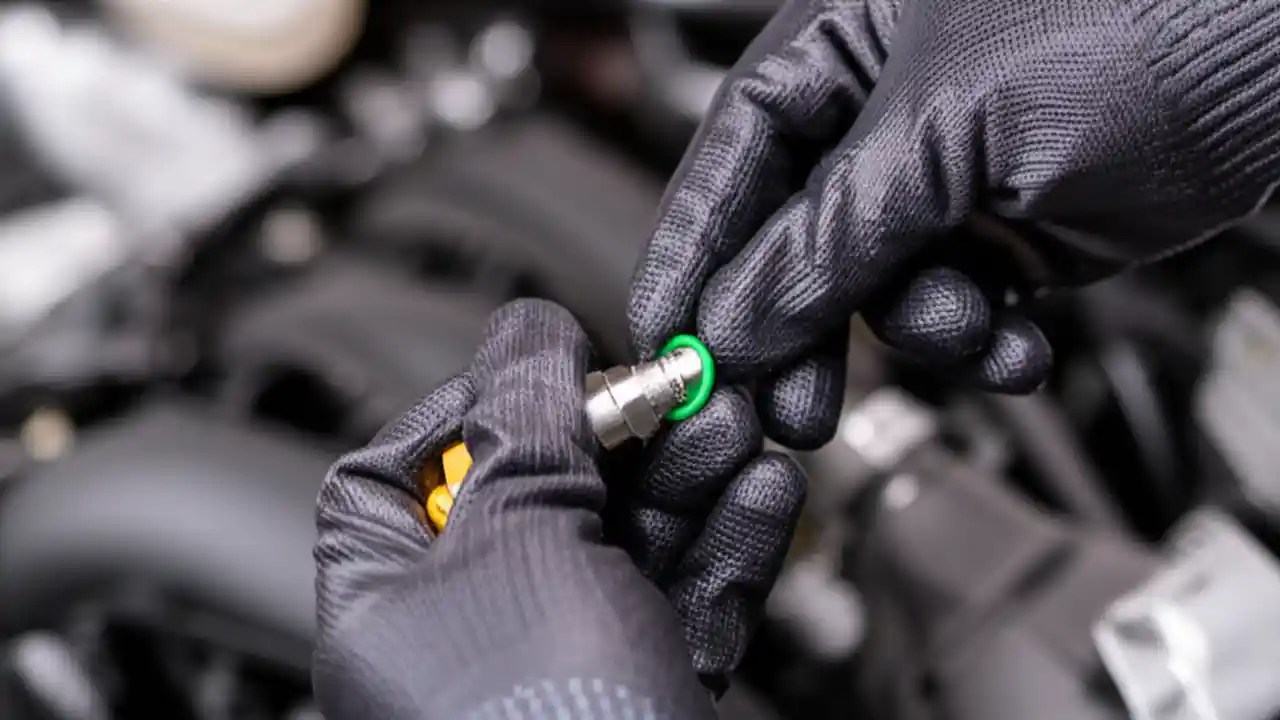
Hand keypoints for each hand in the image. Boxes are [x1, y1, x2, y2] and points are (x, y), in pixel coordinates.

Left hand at [313, 300, 804, 717]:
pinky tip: (762, 493)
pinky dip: (725, 543)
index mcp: (394, 602)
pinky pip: (682, 598)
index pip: (401, 470)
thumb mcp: (521, 538)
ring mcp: (563, 667)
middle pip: (536, 493)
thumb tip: (524, 331)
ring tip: (736, 423)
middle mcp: (472, 635)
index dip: (469, 404)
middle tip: (672, 386)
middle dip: (614, 433)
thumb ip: (523, 424)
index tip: (545, 366)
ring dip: (685, 475)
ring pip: (625, 540)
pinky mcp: (643, 693)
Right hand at [629, 0, 1279, 447]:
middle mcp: (880, 120)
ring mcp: (948, 181)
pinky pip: (958, 314)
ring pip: (878, 299)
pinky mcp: (1011, 233)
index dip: (691, 264)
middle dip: (798, 334)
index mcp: (836, 50)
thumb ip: (827, 235)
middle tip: (788, 410)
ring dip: (918, 337)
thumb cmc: (1133, 12)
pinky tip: (1017, 341)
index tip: (666, 351)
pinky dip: (983, 344)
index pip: (727, 168)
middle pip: (792, 250)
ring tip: (970, 333)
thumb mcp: (946, 129)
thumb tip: (735, 322)